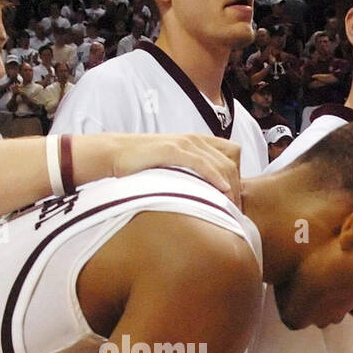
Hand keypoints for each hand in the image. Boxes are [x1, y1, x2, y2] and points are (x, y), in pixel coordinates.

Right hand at [110, 133, 242, 203]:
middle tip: (236, 212)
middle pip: (230, 162)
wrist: (114, 154)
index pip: (232, 155)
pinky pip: (202, 163)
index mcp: (197, 142)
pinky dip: (215, 177)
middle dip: (237, 187)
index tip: (235, 199)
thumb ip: (190, 174)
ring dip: (229, 187)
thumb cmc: (141, 164)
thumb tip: (204, 195)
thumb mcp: (173, 166)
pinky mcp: (173, 150)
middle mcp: (195, 140)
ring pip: (220, 164)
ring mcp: (185, 144)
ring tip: (231, 209)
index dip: (237, 176)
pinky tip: (222, 190)